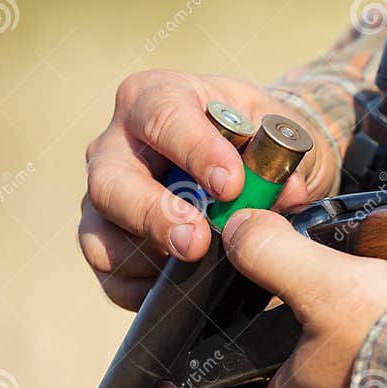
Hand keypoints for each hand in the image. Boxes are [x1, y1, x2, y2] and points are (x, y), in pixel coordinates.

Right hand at [80, 70, 336, 309]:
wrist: (254, 161)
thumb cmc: (259, 138)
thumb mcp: (281, 134)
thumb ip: (283, 159)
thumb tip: (286, 194)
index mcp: (160, 97)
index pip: (163, 115)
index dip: (195, 151)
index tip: (231, 186)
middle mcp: (119, 143)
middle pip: (112, 180)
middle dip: (154, 214)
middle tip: (196, 241)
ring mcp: (107, 195)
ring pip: (100, 232)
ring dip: (146, 257)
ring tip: (193, 268)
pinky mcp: (108, 239)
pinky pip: (110, 272)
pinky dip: (140, 287)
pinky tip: (182, 290)